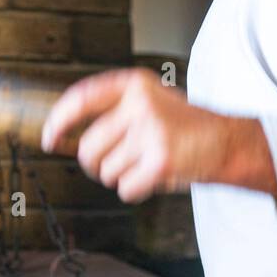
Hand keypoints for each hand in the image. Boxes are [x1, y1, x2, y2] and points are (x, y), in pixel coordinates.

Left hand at [41, 68, 276, 202]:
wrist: (228, 143)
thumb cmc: (185, 129)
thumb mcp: (150, 105)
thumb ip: (112, 114)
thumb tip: (63, 137)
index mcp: (135, 86)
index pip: (82, 98)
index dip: (59, 120)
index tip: (48, 138)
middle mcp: (140, 105)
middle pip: (88, 148)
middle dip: (96, 165)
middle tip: (116, 164)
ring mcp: (151, 132)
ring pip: (106, 171)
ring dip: (121, 177)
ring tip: (145, 165)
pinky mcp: (160, 161)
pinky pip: (126, 188)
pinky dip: (136, 191)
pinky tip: (154, 178)